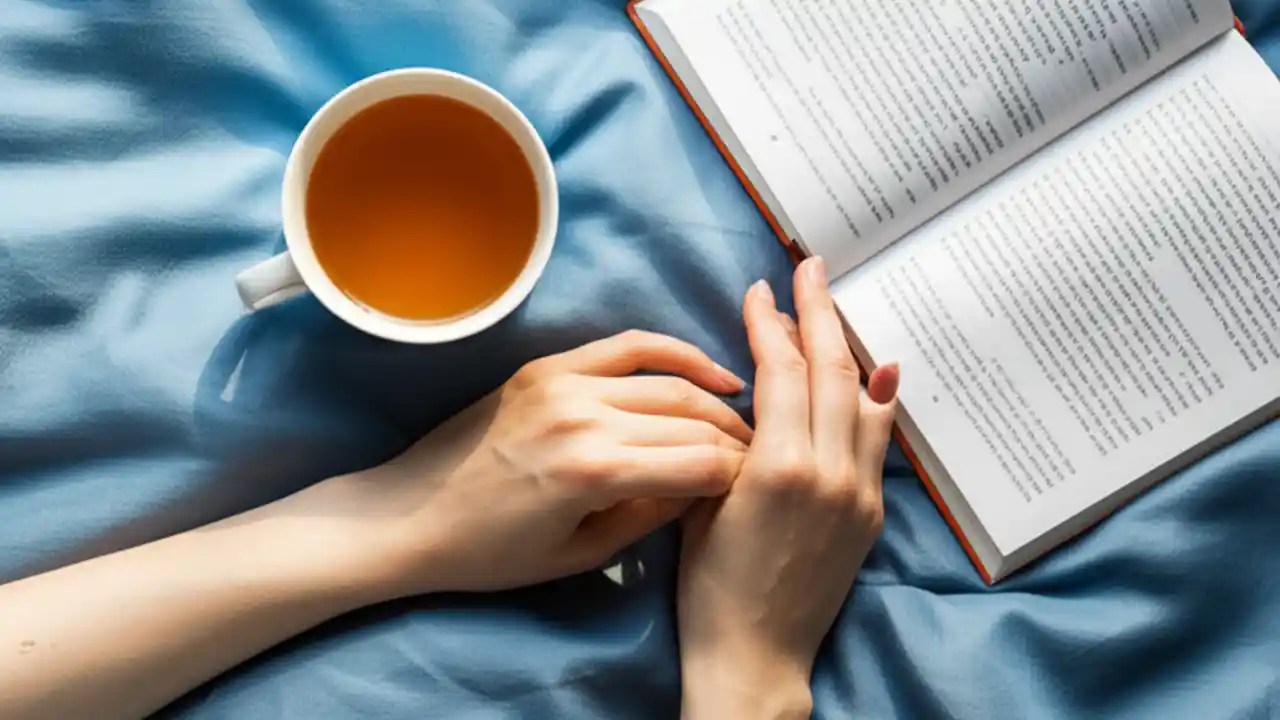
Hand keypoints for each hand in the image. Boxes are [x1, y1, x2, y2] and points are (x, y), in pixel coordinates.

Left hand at [319, 330, 752, 598]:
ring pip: (667, 379)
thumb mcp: (580, 554)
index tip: (757, 487)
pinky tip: (706, 368)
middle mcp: (584, 415)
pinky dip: (673, 352)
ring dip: (714, 396)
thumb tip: (703, 485)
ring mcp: (564, 381)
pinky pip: (626, 345)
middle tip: (761, 456)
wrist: (410, 515)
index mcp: (593, 471)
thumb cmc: (491, 554)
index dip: (739, 476)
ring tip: (743, 416)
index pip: (700, 462)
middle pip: (691, 416)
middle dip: (735, 438)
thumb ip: (649, 515)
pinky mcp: (547, 365)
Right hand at [677, 258, 899, 718]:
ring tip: (835, 307)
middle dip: (819, 312)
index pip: (781, 369)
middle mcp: (830, 471)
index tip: (758, 291)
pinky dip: (877, 397)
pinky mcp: (871, 513)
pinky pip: (879, 437)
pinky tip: (876, 371)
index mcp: (779, 466)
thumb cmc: (709, 586)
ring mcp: (858, 492)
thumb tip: (755, 394)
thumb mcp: (704, 502)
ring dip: (847, 346)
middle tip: (810, 269)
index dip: (769, 323)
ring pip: (863, 396)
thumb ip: (732, 443)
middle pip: (830, 369)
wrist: (753, 654)